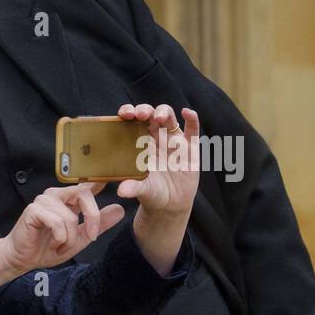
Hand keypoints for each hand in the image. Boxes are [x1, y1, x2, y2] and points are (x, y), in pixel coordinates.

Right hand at [1, 182, 125, 274]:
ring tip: (61, 245)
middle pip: (84, 194)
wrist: (22, 259)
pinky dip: (59, 237)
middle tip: (91, 237)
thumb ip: (98, 224)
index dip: (102, 178)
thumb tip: (119, 209)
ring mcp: (44, 201)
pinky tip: (54, 243)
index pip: (88, 184)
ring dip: (70, 237)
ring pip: (70, 216)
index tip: (120, 175)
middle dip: (92, 218)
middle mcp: (56, 195)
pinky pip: (57, 223)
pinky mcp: (34, 210)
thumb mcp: (80, 238)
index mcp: (68, 199)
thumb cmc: (47, 248)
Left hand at [116, 103, 200, 220]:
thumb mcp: (142, 190)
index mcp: (139, 143)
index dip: (128, 113)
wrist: (171, 204)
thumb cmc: (152, 193)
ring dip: (164, 112)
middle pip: (150, 115)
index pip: (132, 122)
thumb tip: (121, 191)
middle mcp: (156, 138)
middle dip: (145, 110)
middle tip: (140, 115)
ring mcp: (174, 140)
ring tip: (159, 117)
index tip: (124, 114)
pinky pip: (193, 130)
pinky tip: (188, 113)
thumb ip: (133, 188)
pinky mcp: (190, 147)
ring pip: (169, 118)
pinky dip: (192, 119)